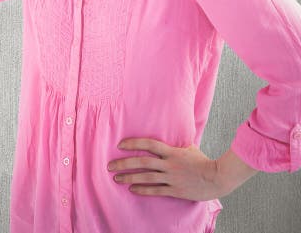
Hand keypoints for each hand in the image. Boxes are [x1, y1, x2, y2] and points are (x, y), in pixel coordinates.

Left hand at [108, 138, 227, 200]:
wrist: (218, 177)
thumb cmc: (203, 161)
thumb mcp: (188, 147)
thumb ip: (174, 145)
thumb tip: (164, 136)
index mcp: (172, 152)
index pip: (149, 144)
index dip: (133, 143)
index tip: (120, 144)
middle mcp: (170, 164)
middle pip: (143, 162)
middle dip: (124, 163)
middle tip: (110, 165)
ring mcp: (172, 178)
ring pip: (146, 178)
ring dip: (129, 177)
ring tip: (117, 178)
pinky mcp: (176, 190)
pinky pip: (156, 190)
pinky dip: (142, 190)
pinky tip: (132, 189)